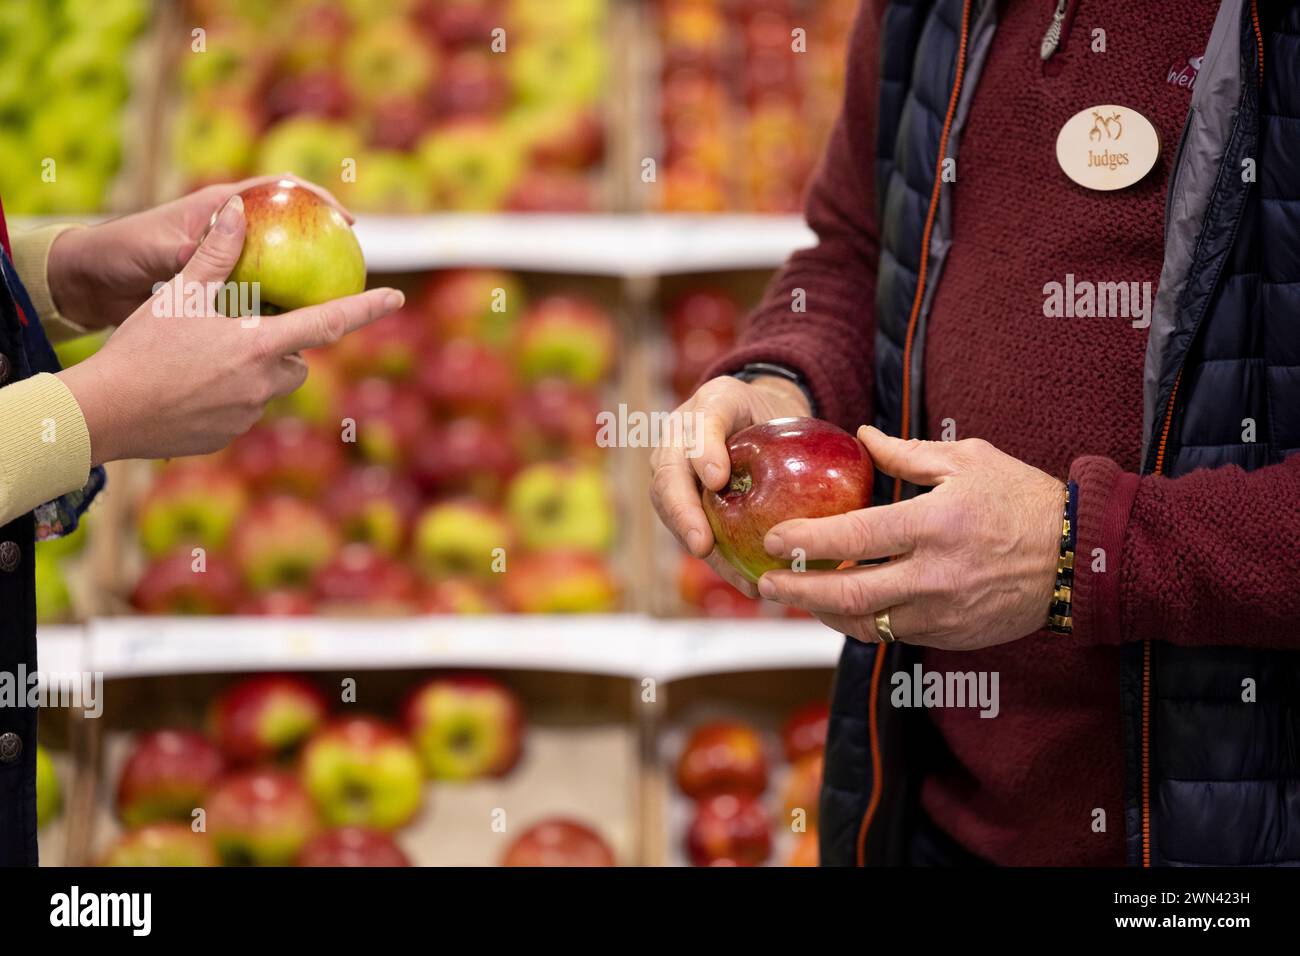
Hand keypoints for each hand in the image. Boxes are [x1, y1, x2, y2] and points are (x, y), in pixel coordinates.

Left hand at [46, 174, 353, 329]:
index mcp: (221, 210)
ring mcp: (230, 265)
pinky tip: (296, 334)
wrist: (90, 286)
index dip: (318, 201)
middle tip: (351, 273)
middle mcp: (232, 235)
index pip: (281, 191)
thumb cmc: (119, 254)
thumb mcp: (159, 248)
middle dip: (322, 250)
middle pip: (292, 236)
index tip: (348, 223)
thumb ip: (200, 241)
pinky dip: (280, 314)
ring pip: (282, 273)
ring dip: (304, 289)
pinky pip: (263, 302)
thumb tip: (239, 221)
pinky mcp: (223, 293)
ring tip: (332, 308)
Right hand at [56, 194, 401, 464]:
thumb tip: (236, 210)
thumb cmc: (141, 348)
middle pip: (295, 361)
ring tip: (203, 359)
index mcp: (261, 345)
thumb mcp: (179, 294)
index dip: (367, 308)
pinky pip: (239, 412)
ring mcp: (247, 416)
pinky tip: (187, 388)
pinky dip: (225, 398)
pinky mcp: (226, 438)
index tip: (397, 296)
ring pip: (268, 388)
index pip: (328, 322)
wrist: (105, 413)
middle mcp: (264, 384)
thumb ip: (215, 255)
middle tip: (242, 330)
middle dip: (282, 346)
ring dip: (251, 372)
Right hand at [649, 374, 811, 595]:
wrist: (755, 426)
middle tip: (702, 545)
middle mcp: (675, 445)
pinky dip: (723, 564)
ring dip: (703, 550)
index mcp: (703, 410)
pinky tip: (751, 584)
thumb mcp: (783, 408)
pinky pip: (697, 537)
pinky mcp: (684, 509)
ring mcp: (672, 478)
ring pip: (673, 514)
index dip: (704, 452)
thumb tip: (824, 462)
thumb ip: (786, 424)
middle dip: (683, 515)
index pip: (699, 426)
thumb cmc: (770, 417)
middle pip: (667, 480)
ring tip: (734, 576)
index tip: (717, 479)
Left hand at [757, 427, 1063, 649]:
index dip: (807, 540)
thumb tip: (863, 438)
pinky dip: (862, 624)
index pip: (855, 536)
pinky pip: (894, 635)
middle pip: (849, 594)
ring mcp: (943, 612)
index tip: (773, 538)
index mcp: (934, 524)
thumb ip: (908, 455)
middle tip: (765, 583)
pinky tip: (842, 609)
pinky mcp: (951, 635)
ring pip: (866, 624)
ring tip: (797, 597)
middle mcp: (934, 575)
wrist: (1079, 557)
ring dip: (824, 614)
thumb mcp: (968, 461)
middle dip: (799, 591)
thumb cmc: (1023, 499)